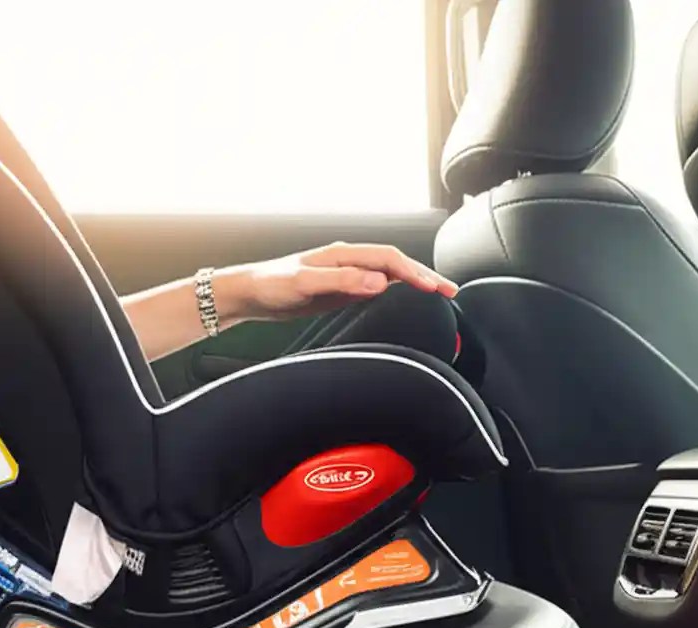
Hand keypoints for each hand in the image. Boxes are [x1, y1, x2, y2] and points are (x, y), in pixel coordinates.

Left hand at [216, 242, 459, 321]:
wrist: (248, 294)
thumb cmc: (270, 285)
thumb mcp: (305, 284)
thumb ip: (342, 282)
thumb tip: (379, 282)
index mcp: (343, 254)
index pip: (390, 259)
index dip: (415, 273)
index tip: (435, 288)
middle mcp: (348, 261)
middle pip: (396, 265)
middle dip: (424, 276)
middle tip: (449, 292)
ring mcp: (345, 275)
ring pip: (389, 275)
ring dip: (414, 283)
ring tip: (438, 295)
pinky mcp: (340, 290)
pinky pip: (376, 288)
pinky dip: (396, 293)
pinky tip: (404, 302)